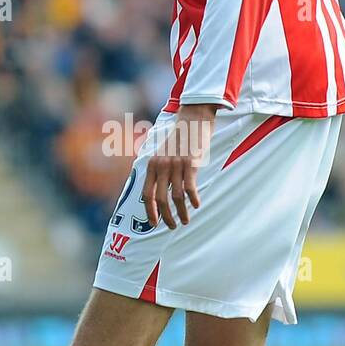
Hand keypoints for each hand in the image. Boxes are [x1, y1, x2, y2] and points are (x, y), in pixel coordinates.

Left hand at [142, 105, 216, 229]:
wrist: (192, 119)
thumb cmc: (179, 139)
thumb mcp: (162, 153)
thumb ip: (158, 170)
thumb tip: (157, 192)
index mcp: (152, 165)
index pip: (147, 194)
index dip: (150, 212)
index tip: (154, 224)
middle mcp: (161, 166)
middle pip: (161, 199)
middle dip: (166, 217)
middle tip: (173, 226)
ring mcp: (176, 164)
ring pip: (177, 197)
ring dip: (182, 212)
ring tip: (186, 220)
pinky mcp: (191, 163)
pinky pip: (190, 188)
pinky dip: (193, 199)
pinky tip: (197, 205)